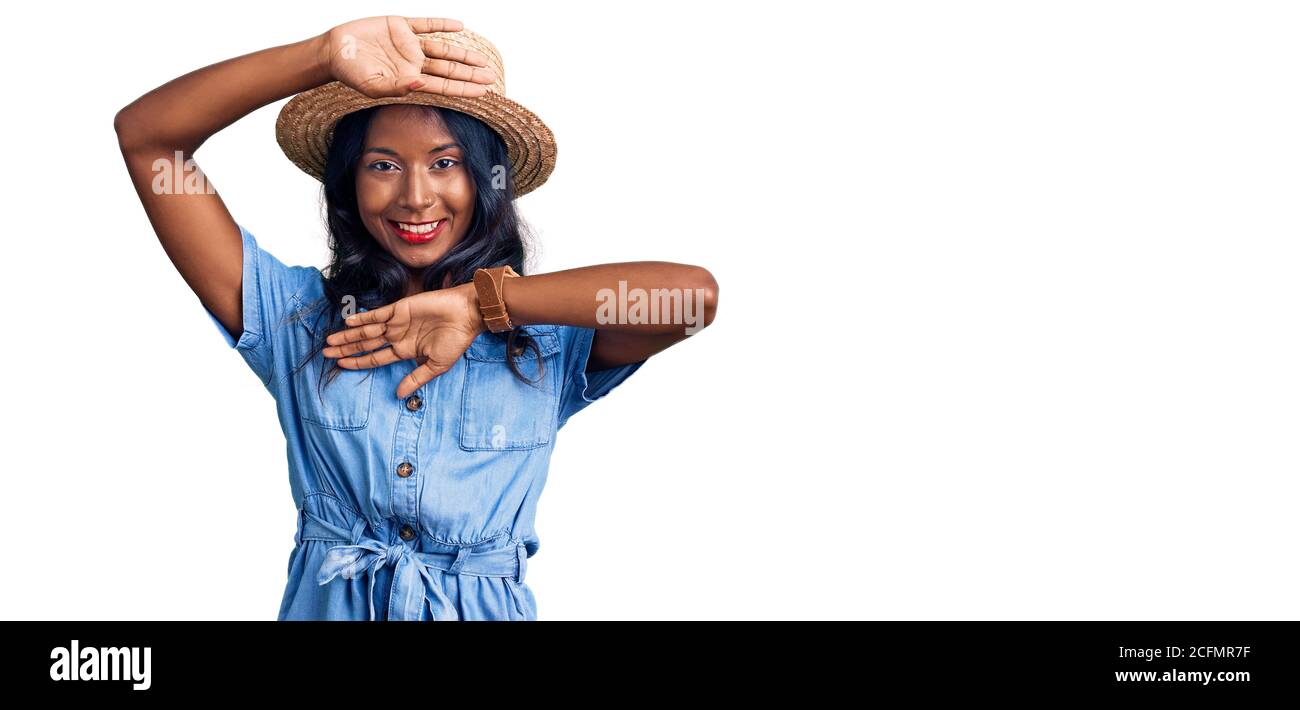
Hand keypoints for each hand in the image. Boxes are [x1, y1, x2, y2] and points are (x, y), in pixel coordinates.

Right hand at [317, 16, 496, 98]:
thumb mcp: (372, 86)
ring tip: (482, 59)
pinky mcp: (400, 26)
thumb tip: (419, 84)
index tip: (483, 92)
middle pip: (448, 68)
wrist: (334, 50)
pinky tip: (459, 26)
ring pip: (442, 49)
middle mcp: (413, 62)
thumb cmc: (351, 73)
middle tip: (490, 78)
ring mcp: (408, 44)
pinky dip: (441, 24)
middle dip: (469, 74)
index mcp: (409, 79)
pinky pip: (425, 24)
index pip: (443, 85)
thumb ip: (396, 87)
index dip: (463, 88)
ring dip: (462, 53)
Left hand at [324, 284, 485, 398]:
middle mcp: (398, 336)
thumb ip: (416, 378)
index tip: (340, 365)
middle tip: (325, 353)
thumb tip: (399, 395)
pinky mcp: (400, 308)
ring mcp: (397, 322)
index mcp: (405, 351)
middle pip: (365, 345)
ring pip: (366, 331)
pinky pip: (377, 314)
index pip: (375, 358)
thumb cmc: (456, 340)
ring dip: (348, 336)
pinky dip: (362, 318)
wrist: (467, 315)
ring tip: (330, 341)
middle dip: (346, 349)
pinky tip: (348, 323)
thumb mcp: (436, 366)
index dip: (357, 362)